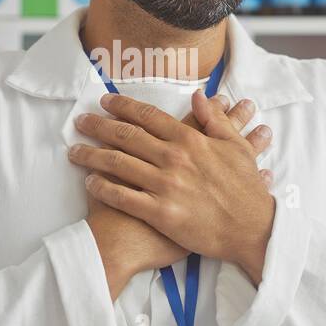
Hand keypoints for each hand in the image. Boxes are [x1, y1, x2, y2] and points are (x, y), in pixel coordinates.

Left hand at [70, 91, 275, 283]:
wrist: (252, 229)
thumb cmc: (246, 189)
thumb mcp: (236, 147)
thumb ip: (214, 120)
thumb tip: (198, 96)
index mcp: (190, 140)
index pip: (148, 116)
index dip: (123, 106)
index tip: (105, 101)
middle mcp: (173, 159)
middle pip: (126, 135)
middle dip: (98, 126)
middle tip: (80, 122)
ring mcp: (165, 186)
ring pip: (118, 164)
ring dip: (91, 155)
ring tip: (74, 151)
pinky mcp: (160, 213)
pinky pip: (122, 197)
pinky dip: (102, 188)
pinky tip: (89, 183)